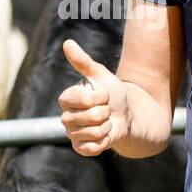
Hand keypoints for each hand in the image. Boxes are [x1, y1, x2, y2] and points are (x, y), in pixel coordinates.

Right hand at [58, 38, 131, 155]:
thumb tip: (67, 42)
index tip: (104, 95)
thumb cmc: (112, 94)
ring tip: (106, 122)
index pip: (83, 99)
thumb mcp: (101, 75)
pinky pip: (92, 147)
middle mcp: (65, 117)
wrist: (125, 116)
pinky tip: (104, 135)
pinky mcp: (80, 148)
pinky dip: (104, 140)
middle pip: (90, 117)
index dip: (99, 97)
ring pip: (94, 132)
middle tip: (105, 110)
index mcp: (67, 98)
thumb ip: (83, 61)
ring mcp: (72, 134)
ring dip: (107, 126)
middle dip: (105, 112)